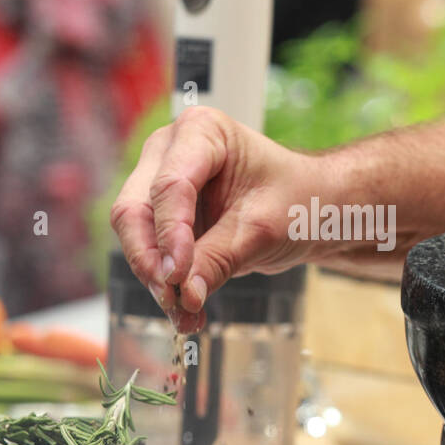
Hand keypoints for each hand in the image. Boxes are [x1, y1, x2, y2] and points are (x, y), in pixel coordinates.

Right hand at [111, 107, 319, 331]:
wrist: (310, 208)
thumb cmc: (296, 200)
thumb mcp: (262, 230)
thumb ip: (219, 259)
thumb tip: (183, 296)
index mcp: (201, 131)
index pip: (170, 186)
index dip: (169, 235)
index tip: (177, 278)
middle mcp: (169, 150)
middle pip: (136, 209)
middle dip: (151, 260)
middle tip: (173, 298)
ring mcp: (158, 180)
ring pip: (134, 234)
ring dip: (156, 278)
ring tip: (186, 313)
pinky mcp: (161, 215)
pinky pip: (148, 250)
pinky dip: (164, 282)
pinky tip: (186, 311)